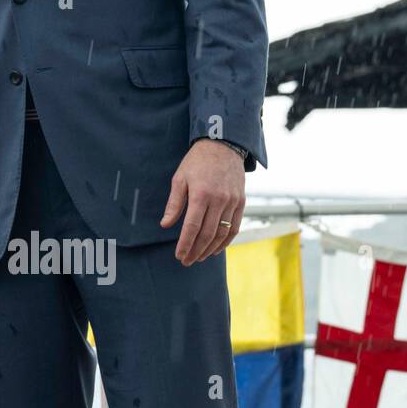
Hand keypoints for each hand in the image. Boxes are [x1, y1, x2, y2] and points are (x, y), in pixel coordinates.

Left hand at [158, 139, 245, 265]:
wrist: (223, 146)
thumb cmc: (196, 162)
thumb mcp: (179, 179)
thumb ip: (174, 204)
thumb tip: (165, 225)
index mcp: (201, 194)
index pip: (192, 227)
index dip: (185, 244)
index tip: (179, 255)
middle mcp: (219, 200)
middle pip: (208, 234)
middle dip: (196, 250)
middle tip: (187, 261)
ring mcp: (233, 202)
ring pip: (223, 233)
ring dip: (210, 249)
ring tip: (199, 257)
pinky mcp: (241, 202)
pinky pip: (235, 227)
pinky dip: (226, 241)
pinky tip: (216, 249)